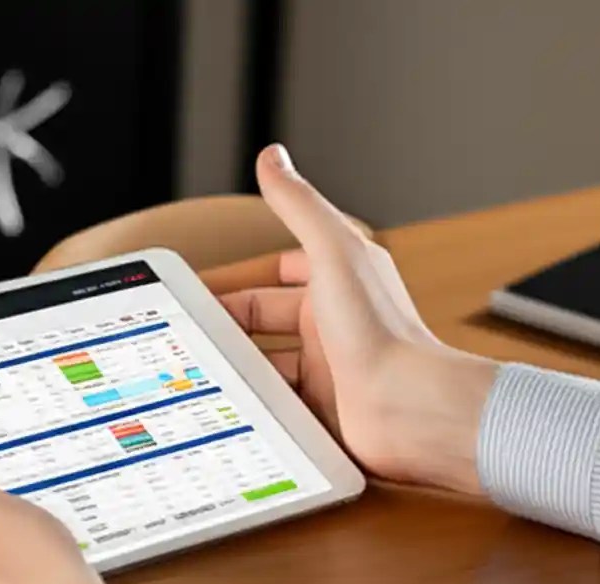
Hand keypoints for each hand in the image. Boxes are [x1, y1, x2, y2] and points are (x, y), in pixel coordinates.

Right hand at [218, 144, 498, 493]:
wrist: (410, 409)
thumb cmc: (381, 330)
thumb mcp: (332, 252)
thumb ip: (299, 205)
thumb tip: (272, 158)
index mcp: (336, 285)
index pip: (274, 274)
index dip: (236, 281)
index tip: (198, 290)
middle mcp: (332, 326)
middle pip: (262, 321)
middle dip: (228, 326)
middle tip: (189, 334)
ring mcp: (327, 370)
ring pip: (265, 364)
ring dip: (238, 366)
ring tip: (202, 370)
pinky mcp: (322, 410)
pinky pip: (277, 403)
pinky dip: (254, 402)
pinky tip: (230, 404)